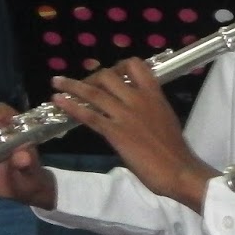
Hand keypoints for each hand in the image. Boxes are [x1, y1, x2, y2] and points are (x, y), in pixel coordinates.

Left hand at [51, 57, 217, 211]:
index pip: (136, 65)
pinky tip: (58, 100)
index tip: (111, 71)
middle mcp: (138, 99)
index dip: (119, 65)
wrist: (177, 169)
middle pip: (109, 75)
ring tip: (56, 82)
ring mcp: (125, 114)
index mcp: (154, 94)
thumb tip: (134, 105)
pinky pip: (89, 114)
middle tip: (83, 84)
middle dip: (92, 76)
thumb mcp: (165, 117)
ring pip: (94, 92)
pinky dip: (71, 106)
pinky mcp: (114, 132)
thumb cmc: (174, 148)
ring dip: (72, 85)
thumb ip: (149, 107)